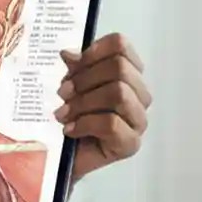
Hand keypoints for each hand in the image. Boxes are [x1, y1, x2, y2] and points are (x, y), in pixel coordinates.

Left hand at [53, 32, 151, 185]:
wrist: (62, 154)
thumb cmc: (70, 114)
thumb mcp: (69, 84)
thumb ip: (74, 68)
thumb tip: (69, 54)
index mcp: (126, 73)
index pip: (121, 46)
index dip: (94, 50)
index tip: (73, 63)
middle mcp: (139, 94)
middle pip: (120, 69)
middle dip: (85, 78)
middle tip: (63, 92)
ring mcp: (138, 120)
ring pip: (119, 94)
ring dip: (84, 102)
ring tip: (62, 113)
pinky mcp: (131, 143)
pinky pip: (112, 123)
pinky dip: (85, 123)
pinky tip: (70, 130)